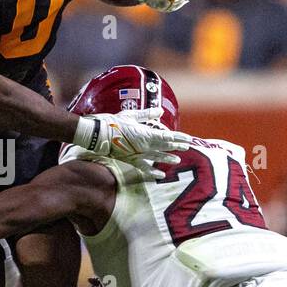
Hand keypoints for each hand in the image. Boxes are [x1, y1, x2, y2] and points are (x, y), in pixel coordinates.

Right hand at [75, 107, 190, 165]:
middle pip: (165, 147)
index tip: (189, 139)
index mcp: (146, 134)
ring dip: (167, 158)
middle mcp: (144, 146)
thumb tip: (160, 111)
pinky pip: (144, 167)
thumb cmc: (114, 122)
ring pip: (157, 157)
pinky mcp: (131, 160)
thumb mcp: (131, 115)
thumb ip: (147, 114)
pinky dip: (152, 172)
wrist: (98, 135)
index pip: (167, 136)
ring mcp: (138, 154)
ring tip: (177, 160)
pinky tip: (160, 175)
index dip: (179, 138)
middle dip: (177, 146)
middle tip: (188, 147)